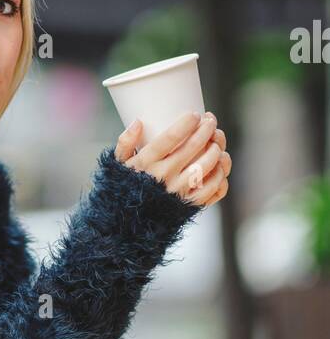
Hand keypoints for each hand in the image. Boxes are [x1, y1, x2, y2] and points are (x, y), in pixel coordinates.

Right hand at [114, 111, 231, 207]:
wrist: (127, 224)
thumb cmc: (123, 187)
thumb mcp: (117, 164)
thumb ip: (125, 142)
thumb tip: (138, 121)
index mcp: (147, 163)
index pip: (172, 136)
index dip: (187, 122)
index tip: (195, 114)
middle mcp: (164, 176)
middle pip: (194, 146)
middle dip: (207, 129)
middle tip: (210, 121)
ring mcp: (179, 192)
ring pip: (208, 165)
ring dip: (217, 149)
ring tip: (216, 141)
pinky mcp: (189, 205)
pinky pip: (214, 188)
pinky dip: (220, 175)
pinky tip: (219, 165)